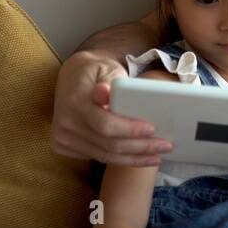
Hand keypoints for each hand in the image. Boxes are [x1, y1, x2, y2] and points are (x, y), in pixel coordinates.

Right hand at [51, 51, 173, 165]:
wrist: (72, 75)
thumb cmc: (97, 71)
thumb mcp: (106, 69)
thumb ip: (111, 82)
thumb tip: (105, 92)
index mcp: (75, 101)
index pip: (106, 124)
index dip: (131, 130)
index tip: (153, 129)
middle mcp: (65, 122)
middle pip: (108, 144)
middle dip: (140, 147)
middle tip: (166, 145)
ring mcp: (62, 137)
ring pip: (104, 155)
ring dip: (134, 158)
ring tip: (157, 157)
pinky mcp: (63, 146)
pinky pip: (97, 157)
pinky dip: (120, 159)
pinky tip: (138, 157)